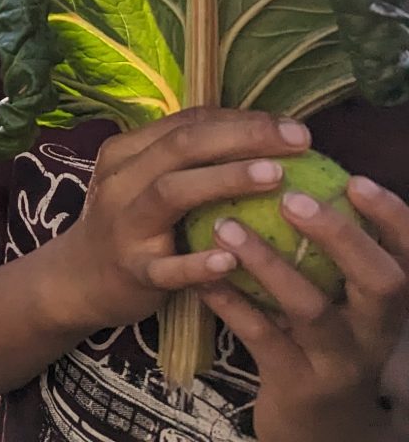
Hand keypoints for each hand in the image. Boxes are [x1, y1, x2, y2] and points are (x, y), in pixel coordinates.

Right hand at [46, 108, 309, 334]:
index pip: (188, 122)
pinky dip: (197, 263)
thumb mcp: (142, 181)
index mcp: (127, 152)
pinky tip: (231, 261)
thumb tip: (264, 137)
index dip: (243, 119)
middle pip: (182, 146)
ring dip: (224, 180)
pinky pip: (166, 267)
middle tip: (299, 141)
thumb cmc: (130, 223)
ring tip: (275, 177)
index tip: (294, 127)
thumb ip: (186, 160)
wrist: (77, 279)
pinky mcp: (132, 270)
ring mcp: (123, 225)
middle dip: (243, 137)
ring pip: (172, 192)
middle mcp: (122, 181)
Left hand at [199, 175, 408, 441]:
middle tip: (293, 198)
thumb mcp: (343, 300)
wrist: (320, 424)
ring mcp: (339, 361)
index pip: (408, 253)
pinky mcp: (296, 383)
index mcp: (392, 301)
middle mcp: (376, 330)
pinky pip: (261, 337)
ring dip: (269, 264)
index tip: (354, 180)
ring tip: (226, 226)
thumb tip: (290, 172)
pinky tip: (202, 275)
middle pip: (380, 281)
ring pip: (312, 310)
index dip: (391, 217)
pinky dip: (231, 303)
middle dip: (341, 237)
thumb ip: (332, 252)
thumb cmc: (325, 339)